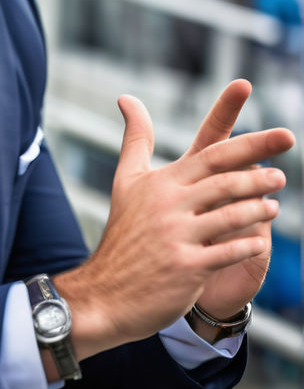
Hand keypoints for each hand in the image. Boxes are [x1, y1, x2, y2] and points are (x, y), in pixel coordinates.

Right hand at [54, 79, 292, 359]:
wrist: (103, 292)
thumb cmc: (123, 233)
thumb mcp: (126, 181)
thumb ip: (136, 138)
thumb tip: (126, 97)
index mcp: (162, 181)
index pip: (210, 148)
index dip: (239, 128)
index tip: (260, 104)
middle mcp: (169, 204)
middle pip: (225, 179)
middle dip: (260, 172)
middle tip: (283, 170)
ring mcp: (178, 236)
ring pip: (231, 215)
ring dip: (259, 208)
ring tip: (274, 206)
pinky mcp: (186, 267)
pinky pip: (227, 251)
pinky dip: (248, 244)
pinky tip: (259, 241)